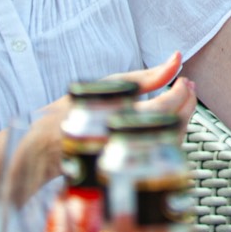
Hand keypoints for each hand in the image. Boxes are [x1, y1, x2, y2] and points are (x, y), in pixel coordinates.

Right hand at [20, 53, 193, 190]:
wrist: (43, 149)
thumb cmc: (74, 112)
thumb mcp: (106, 88)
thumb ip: (144, 77)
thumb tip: (177, 59)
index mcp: (113, 119)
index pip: (160, 109)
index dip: (180, 94)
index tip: (184, 80)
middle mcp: (121, 143)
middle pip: (170, 128)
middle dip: (186, 105)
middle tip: (187, 87)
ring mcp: (125, 161)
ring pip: (168, 145)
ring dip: (181, 119)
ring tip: (181, 99)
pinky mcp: (127, 172)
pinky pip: (158, 156)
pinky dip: (170, 135)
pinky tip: (169, 119)